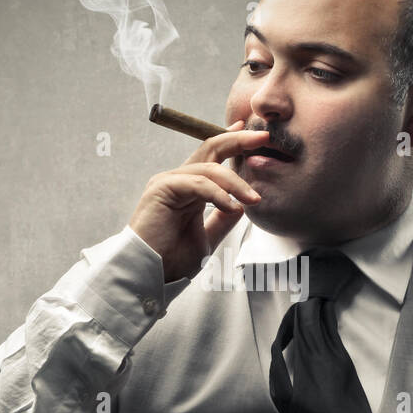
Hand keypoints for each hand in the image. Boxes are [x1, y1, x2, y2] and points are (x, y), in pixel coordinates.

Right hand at [128, 122, 267, 282]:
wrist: (149, 275)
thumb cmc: (171, 260)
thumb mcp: (206, 238)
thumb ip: (222, 221)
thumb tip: (241, 206)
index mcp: (189, 189)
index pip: (213, 157)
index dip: (233, 142)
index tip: (255, 136)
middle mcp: (178, 180)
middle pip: (210, 148)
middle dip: (238, 140)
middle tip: (263, 138)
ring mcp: (169, 182)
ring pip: (209, 169)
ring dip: (235, 183)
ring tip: (254, 200)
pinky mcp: (162, 188)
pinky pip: (198, 183)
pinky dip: (218, 194)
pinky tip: (232, 207)